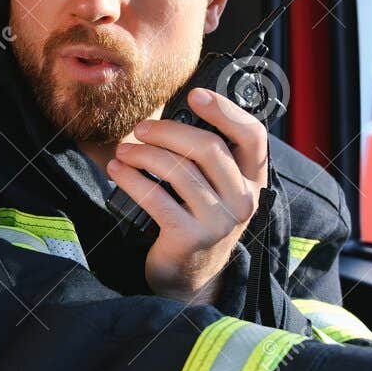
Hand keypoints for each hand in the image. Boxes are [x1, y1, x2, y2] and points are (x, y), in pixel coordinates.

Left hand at [106, 87, 268, 303]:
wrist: (190, 275)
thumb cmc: (197, 219)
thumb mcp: (215, 189)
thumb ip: (208, 157)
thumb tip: (173, 116)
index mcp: (253, 181)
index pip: (253, 135)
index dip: (225, 110)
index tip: (196, 94)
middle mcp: (243, 200)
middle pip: (208, 148)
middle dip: (167, 131)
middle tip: (140, 129)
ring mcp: (219, 222)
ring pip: (178, 170)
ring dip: (143, 154)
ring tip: (122, 151)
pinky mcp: (190, 237)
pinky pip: (155, 197)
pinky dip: (131, 179)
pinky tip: (118, 171)